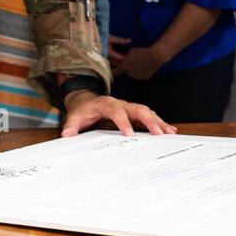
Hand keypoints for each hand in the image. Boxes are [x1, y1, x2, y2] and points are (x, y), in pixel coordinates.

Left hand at [60, 92, 176, 137]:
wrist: (87, 101)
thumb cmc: (83, 110)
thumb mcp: (74, 116)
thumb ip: (71, 125)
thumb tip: (66, 135)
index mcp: (107, 104)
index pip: (117, 111)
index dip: (123, 121)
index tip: (130, 134)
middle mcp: (121, 103)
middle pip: (138, 109)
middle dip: (149, 120)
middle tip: (158, 133)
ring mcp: (129, 107)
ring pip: (147, 112)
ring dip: (158, 122)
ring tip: (169, 132)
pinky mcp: (134, 113)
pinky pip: (149, 116)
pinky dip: (159, 122)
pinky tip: (169, 130)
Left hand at [107, 40, 164, 79]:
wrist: (155, 56)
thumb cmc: (142, 52)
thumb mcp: (131, 51)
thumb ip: (125, 55)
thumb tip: (123, 57)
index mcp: (125, 66)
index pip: (115, 72)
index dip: (113, 71)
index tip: (112, 69)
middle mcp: (130, 73)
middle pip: (126, 72)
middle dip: (127, 68)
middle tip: (132, 62)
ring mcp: (137, 76)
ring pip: (133, 74)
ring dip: (134, 70)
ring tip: (140, 63)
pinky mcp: (145, 77)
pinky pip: (141, 75)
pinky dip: (141, 72)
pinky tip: (145, 66)